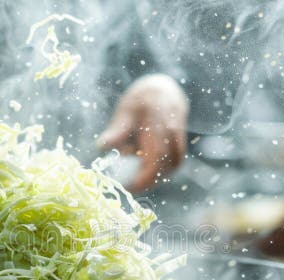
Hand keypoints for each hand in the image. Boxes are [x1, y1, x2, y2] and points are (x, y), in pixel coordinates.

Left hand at [98, 74, 188, 191]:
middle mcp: (173, 132)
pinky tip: (146, 168)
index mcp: (157, 122)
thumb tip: (102, 146)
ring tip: (135, 176)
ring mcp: (180, 138)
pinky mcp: (181, 145)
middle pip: (165, 165)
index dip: (144, 177)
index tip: (130, 187)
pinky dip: (160, 170)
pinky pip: (174, 163)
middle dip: (147, 180)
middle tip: (129, 187)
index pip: (156, 157)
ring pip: (171, 166)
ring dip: (154, 175)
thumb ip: (117, 129)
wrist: (164, 90)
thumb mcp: (126, 110)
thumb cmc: (141, 100)